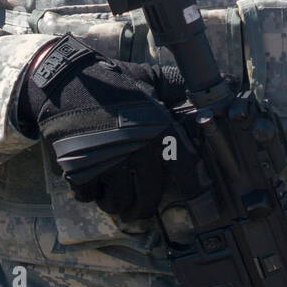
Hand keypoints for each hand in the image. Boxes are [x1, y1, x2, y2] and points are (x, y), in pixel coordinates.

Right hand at [18, 34, 194, 221]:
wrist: (66, 80)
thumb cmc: (112, 82)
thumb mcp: (150, 80)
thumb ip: (178, 88)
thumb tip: (220, 80)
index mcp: (159, 131)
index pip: (186, 172)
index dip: (193, 190)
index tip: (197, 201)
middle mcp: (137, 151)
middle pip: (146, 199)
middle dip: (144, 205)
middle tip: (141, 204)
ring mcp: (107, 163)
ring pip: (117, 203)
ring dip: (117, 202)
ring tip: (116, 193)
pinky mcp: (79, 170)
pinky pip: (88, 196)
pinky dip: (90, 192)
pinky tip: (92, 180)